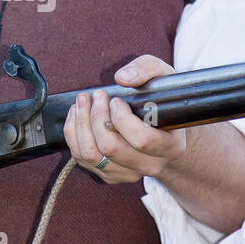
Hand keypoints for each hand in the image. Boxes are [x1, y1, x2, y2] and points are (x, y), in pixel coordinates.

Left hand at [62, 54, 186, 182]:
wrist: (164, 133)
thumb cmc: (163, 103)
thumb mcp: (165, 78)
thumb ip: (148, 69)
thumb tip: (123, 78)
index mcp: (170, 147)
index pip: (141, 139)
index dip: (122, 118)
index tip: (116, 100)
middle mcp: (150, 165)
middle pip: (111, 148)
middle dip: (97, 117)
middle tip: (97, 95)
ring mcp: (128, 173)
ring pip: (92, 155)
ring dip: (81, 125)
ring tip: (82, 102)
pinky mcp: (109, 174)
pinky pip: (82, 158)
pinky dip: (74, 134)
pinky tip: (78, 115)